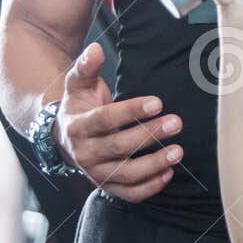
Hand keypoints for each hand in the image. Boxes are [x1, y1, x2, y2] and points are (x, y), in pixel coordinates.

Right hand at [57, 42, 182, 200]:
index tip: (157, 103)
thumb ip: (86, 66)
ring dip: (154, 164)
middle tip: (176, 123)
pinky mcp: (107, 186)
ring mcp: (96, 173)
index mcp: (78, 127)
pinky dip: (149, 187)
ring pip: (126, 174)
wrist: (64, 139)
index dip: (131, 111)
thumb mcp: (78, 85)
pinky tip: (168, 173)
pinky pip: (129, 193)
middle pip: (119, 147)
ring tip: (178, 151)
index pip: (105, 120)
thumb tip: (94, 49)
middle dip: (149, 135)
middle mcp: (85, 153)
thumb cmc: (78, 107)